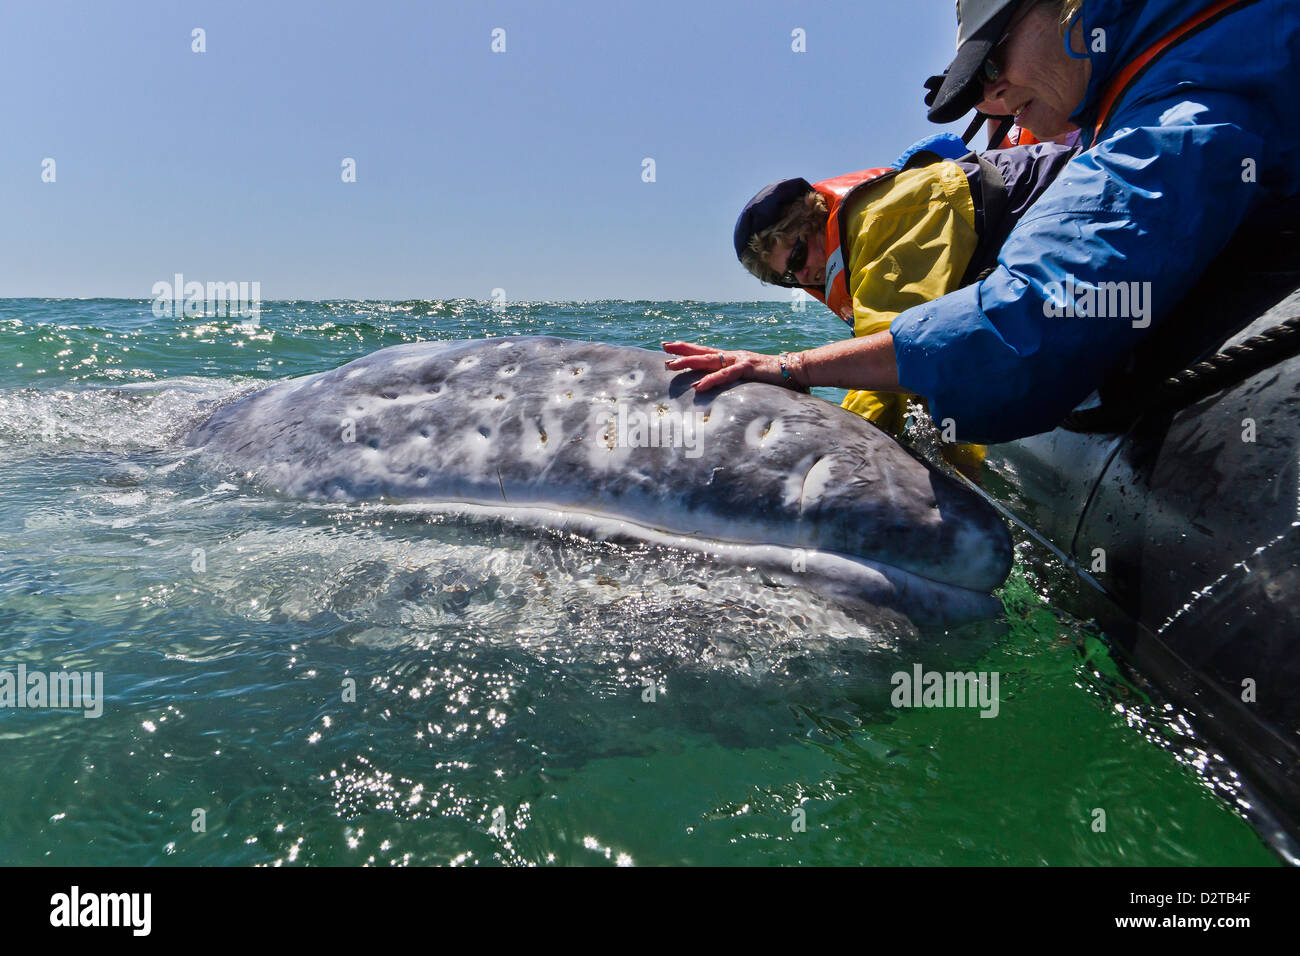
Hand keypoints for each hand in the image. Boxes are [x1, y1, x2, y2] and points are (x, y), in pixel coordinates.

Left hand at [662, 341, 799, 392]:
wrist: (799, 370)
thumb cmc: (778, 378)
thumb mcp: (754, 381)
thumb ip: (741, 385)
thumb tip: (730, 395)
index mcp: (734, 359)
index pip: (707, 352)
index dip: (689, 349)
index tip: (671, 347)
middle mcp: (734, 356)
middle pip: (703, 351)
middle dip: (683, 349)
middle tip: (664, 347)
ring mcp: (740, 360)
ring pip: (709, 360)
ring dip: (689, 362)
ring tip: (671, 365)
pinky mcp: (748, 368)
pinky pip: (726, 375)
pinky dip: (711, 380)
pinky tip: (699, 386)